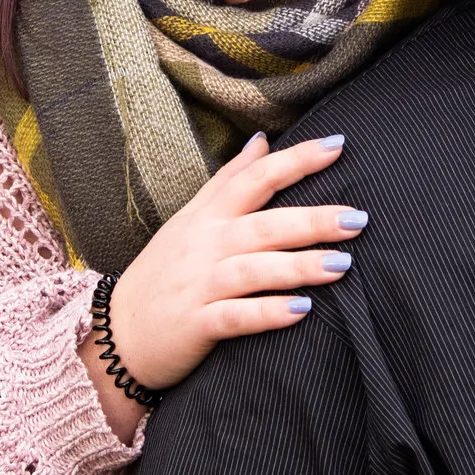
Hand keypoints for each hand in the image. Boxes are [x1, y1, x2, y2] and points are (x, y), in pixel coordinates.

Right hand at [81, 131, 366, 439]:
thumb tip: (263, 141)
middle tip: (358, 218)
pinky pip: (236, 317)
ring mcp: (199, 285)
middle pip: (264, 225)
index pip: (255, 178)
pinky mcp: (197, 325)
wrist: (116, 334)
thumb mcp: (191, 219)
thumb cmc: (163, 273)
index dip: (296, 160)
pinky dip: (268, 313)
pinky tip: (302, 310)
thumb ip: (229, 181)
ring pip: (255, 270)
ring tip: (343, 264)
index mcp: (208, 216)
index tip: (339, 144)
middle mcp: (205, 245)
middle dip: (312, 220)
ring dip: (299, 266)